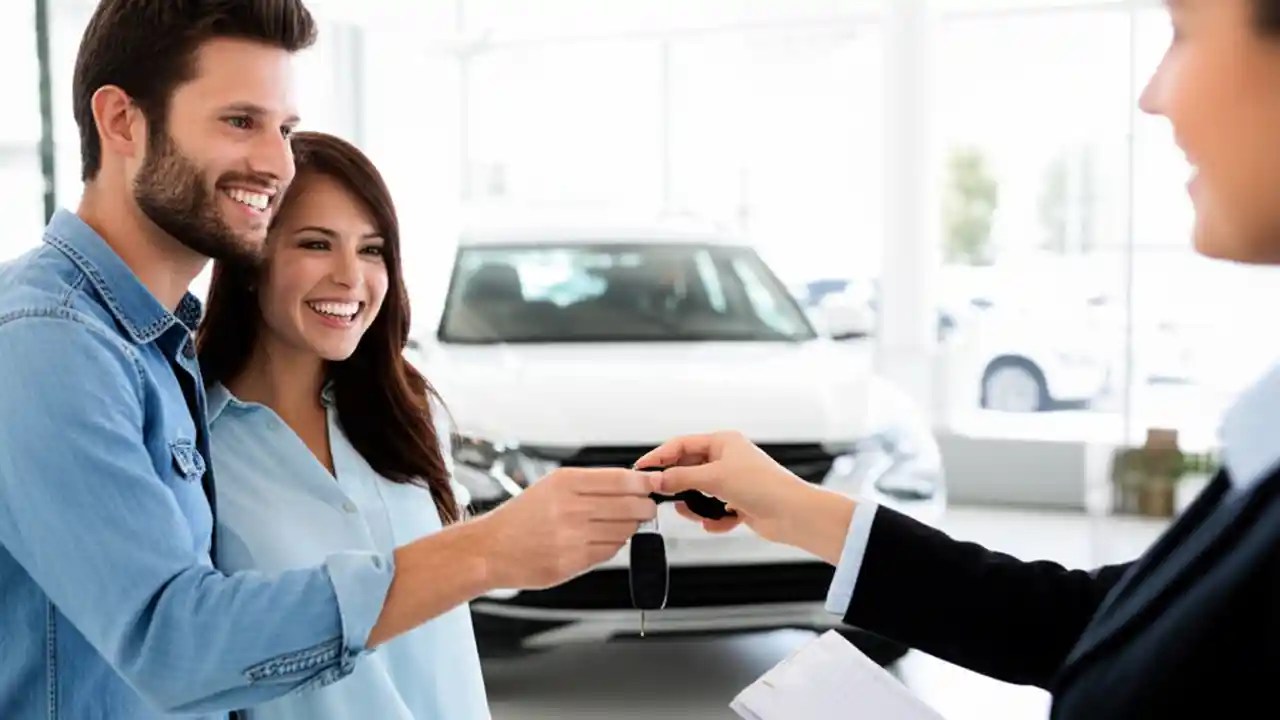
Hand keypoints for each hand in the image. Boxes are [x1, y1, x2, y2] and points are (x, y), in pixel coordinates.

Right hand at [475, 467, 658, 588]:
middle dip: (646, 507)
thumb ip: (590, 484)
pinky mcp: (573, 562)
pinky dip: (614, 544)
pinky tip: (603, 539)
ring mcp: (573, 537)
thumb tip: (632, 483)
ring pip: (624, 530)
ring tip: (622, 523)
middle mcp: (571, 507)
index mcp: (566, 482)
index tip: (655, 484)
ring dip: (631, 527)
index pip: (622, 479)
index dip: (645, 483)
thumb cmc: (522, 517)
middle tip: (647, 507)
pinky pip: (610, 551)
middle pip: (630, 505)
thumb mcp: (551, 486)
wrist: (491, 549)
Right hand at [636, 431, 854, 562]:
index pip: (681, 444)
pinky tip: (720, 522)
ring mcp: (733, 481)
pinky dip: (714, 519)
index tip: (641, 470)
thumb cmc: (763, 486)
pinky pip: (715, 510)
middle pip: (689, 469)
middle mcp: (728, 459)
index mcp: (723, 442)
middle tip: (661, 495)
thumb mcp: (715, 477)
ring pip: (700, 492)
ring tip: (693, 513)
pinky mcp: (739, 502)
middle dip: (678, 485)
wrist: (793, 514)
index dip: (659, 456)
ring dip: (696, 505)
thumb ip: (681, 478)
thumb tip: (657, 480)